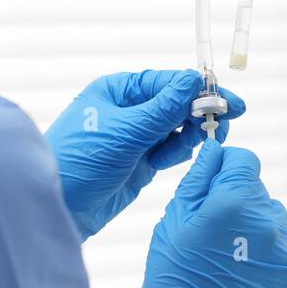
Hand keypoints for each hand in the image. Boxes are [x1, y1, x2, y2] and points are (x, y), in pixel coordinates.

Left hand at [44, 70, 244, 240]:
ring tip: (199, 142)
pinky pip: (171, 150)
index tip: (227, 100)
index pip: (167, 83)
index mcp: (118, 91)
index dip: (199, 90)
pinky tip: (174, 158)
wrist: (59, 208)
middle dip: (199, 113)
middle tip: (223, 123)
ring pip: (178, 128)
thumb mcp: (125, 132)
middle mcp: (128, 110)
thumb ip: (163, 108)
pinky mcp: (141, 163)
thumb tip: (193, 79)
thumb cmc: (79, 161)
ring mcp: (135, 137)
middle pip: (176, 104)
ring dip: (190, 134)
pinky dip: (179, 153)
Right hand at [112, 141, 286, 287]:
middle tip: (210, 236)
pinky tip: (238, 281)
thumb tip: (216, 153)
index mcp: (235, 203)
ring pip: (272, 223)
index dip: (226, 169)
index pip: (245, 161)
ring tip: (224, 262)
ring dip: (252, 231)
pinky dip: (263, 260)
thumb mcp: (172, 225)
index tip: (213, 186)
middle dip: (237, 203)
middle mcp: (268, 224)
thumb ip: (199, 181)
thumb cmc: (172, 287)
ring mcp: (285, 254)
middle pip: (259, 193)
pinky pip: (281, 254)